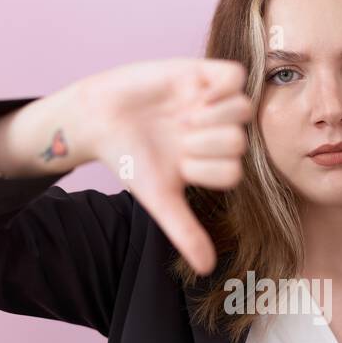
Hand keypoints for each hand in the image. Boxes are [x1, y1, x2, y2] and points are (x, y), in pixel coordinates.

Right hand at [82, 57, 252, 275]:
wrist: (98, 120)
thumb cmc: (129, 160)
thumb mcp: (159, 199)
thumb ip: (185, 231)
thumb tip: (206, 269)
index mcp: (210, 161)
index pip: (235, 172)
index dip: (208, 171)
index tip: (180, 164)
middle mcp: (215, 132)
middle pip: (241, 141)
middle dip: (207, 144)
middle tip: (179, 138)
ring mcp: (210, 102)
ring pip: (243, 109)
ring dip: (212, 117)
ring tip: (184, 117)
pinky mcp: (200, 73)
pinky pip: (236, 76)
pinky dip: (220, 88)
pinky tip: (195, 95)